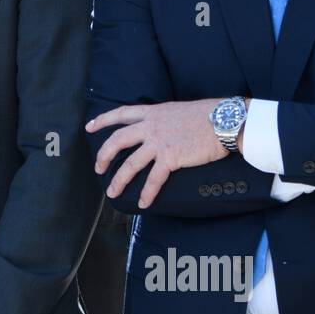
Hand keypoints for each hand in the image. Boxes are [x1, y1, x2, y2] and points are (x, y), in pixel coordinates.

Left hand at [87, 99, 229, 207]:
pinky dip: (147, 193)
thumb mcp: (178, 110)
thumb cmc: (208, 115)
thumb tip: (159, 128)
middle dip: (103, 155)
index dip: (103, 120)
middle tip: (98, 168)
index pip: (121, 113)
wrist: (224, 121)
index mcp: (153, 113)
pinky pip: (153, 179)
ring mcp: (159, 142)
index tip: (89, 126)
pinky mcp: (170, 158)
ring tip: (112, 192)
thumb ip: (163, 119)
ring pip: (130, 163)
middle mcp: (151, 126)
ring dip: (119, 180)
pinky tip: (143, 203)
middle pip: (117, 140)